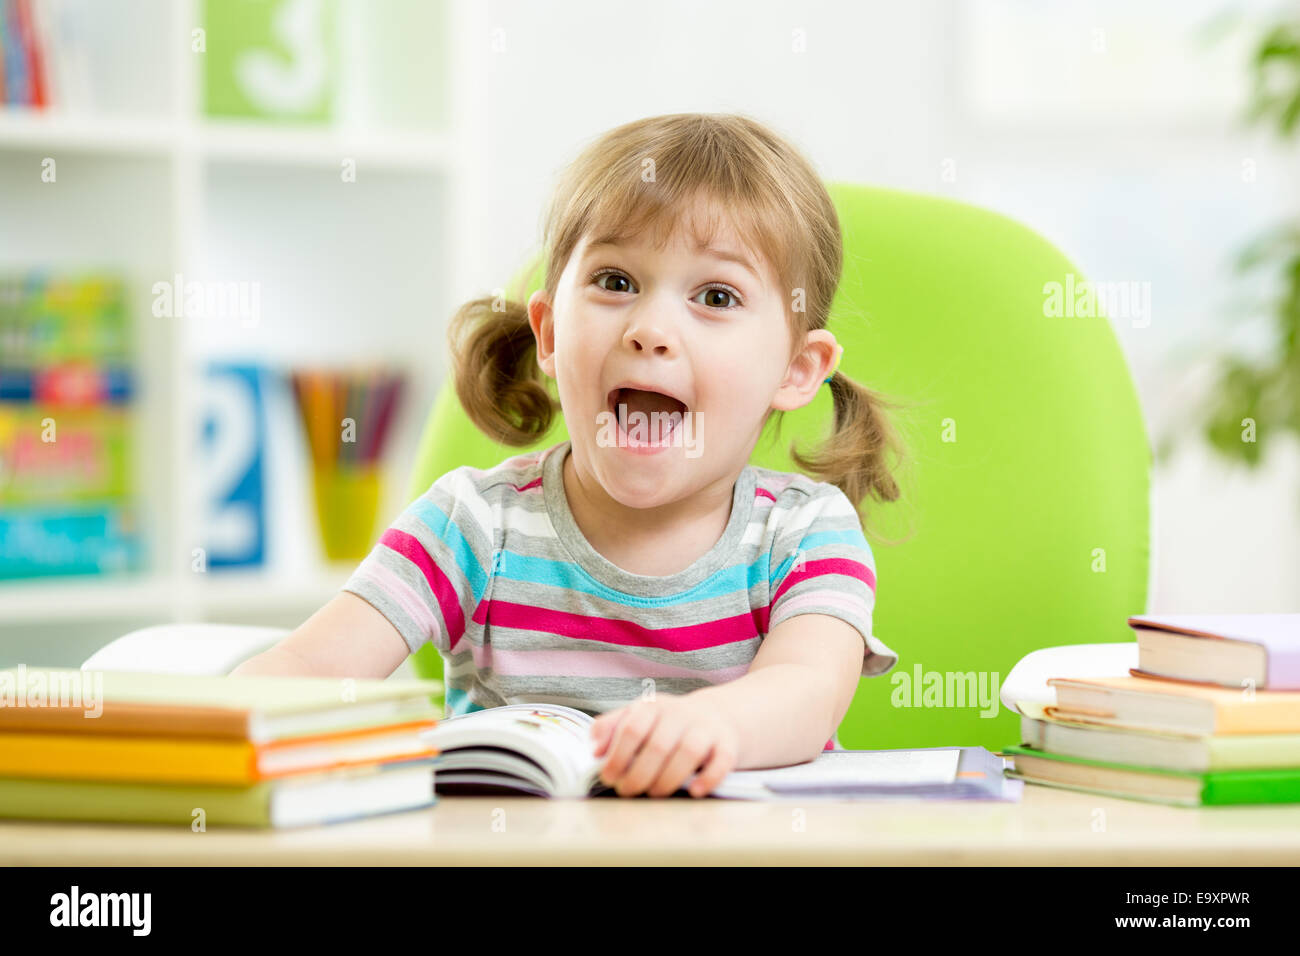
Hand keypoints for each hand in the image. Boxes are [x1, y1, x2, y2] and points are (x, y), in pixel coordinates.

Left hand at [589, 693, 739, 797]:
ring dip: (668, 779)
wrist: (715, 716)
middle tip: (628, 791)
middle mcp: (681, 713)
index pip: (632, 729)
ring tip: (654, 793)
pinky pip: (722, 761)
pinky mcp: (727, 744)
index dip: (617, 756)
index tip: (609, 777)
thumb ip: (610, 727)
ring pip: (689, 752)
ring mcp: (706, 727)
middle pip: (658, 746)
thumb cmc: (666, 723)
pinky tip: (694, 791)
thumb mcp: (637, 717)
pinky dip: (709, 778)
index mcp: (654, 706)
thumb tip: (594, 749)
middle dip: (639, 775)